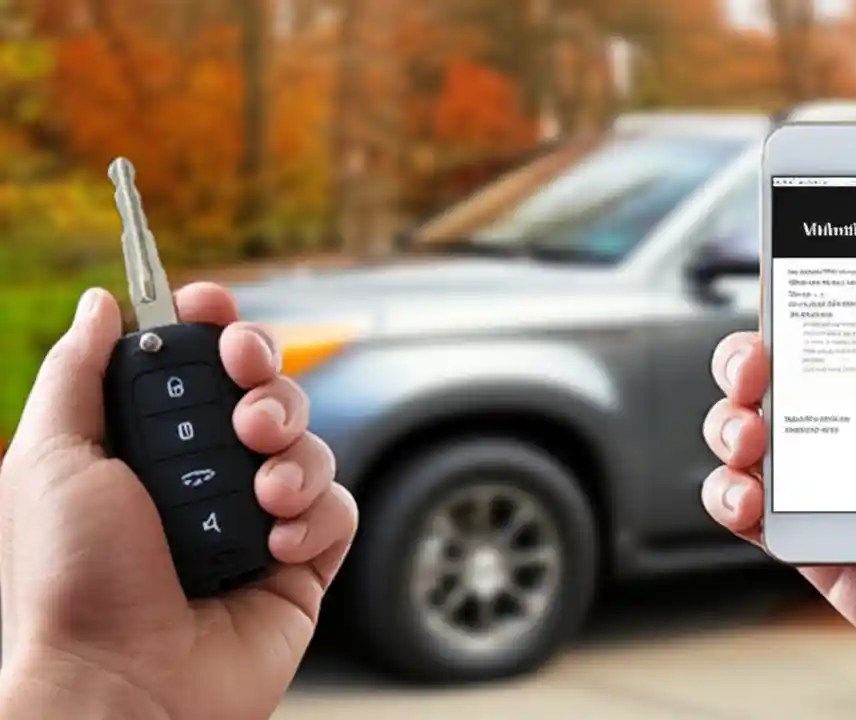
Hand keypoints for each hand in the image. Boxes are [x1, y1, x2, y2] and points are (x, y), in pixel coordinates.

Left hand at [0, 283, 357, 719]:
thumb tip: (101, 305)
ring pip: (309, 442)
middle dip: (265, 380)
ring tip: (261, 491)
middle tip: (245, 407)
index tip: (213, 309)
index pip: (197, 363)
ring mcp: (257, 517)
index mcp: (147, 445)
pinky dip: (314, 515)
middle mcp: (206, 474)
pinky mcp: (302, 563)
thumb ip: (78, 373)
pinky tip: (276, 541)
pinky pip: (339, 508)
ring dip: (292, 453)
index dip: (214, 326)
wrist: (121, 682)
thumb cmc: (70, 581)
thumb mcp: (50, 460)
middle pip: (265, 388)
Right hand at [701, 203, 855, 705]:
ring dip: (728, 421)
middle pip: (781, 377)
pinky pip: (754, 515)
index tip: (784, 266)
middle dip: (746, 357)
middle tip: (758, 359)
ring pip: (753, 440)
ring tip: (751, 427)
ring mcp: (846, 491)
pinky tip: (748, 489)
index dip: (805, 297)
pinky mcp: (825, 548)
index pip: (844, 326)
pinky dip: (728, 496)